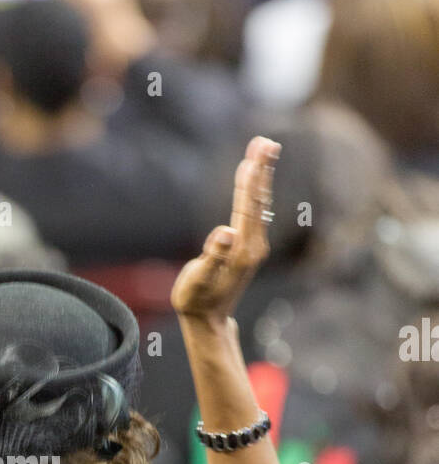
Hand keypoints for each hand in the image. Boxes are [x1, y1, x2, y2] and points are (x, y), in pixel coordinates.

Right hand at [170, 136, 280, 319]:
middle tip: (267, 142)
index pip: (248, 207)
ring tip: (263, 151)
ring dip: (261, 177)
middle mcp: (253, 245)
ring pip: (259, 205)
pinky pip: (255, 212)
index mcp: (242, 250)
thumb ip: (212, 257)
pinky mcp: (249, 248)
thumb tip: (225, 232)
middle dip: (262, 170)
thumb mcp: (199, 281)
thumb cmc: (197, 301)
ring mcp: (253, 246)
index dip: (251, 180)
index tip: (255, 154)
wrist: (208, 321)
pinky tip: (254, 181)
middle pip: (259, 201)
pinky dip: (255, 191)